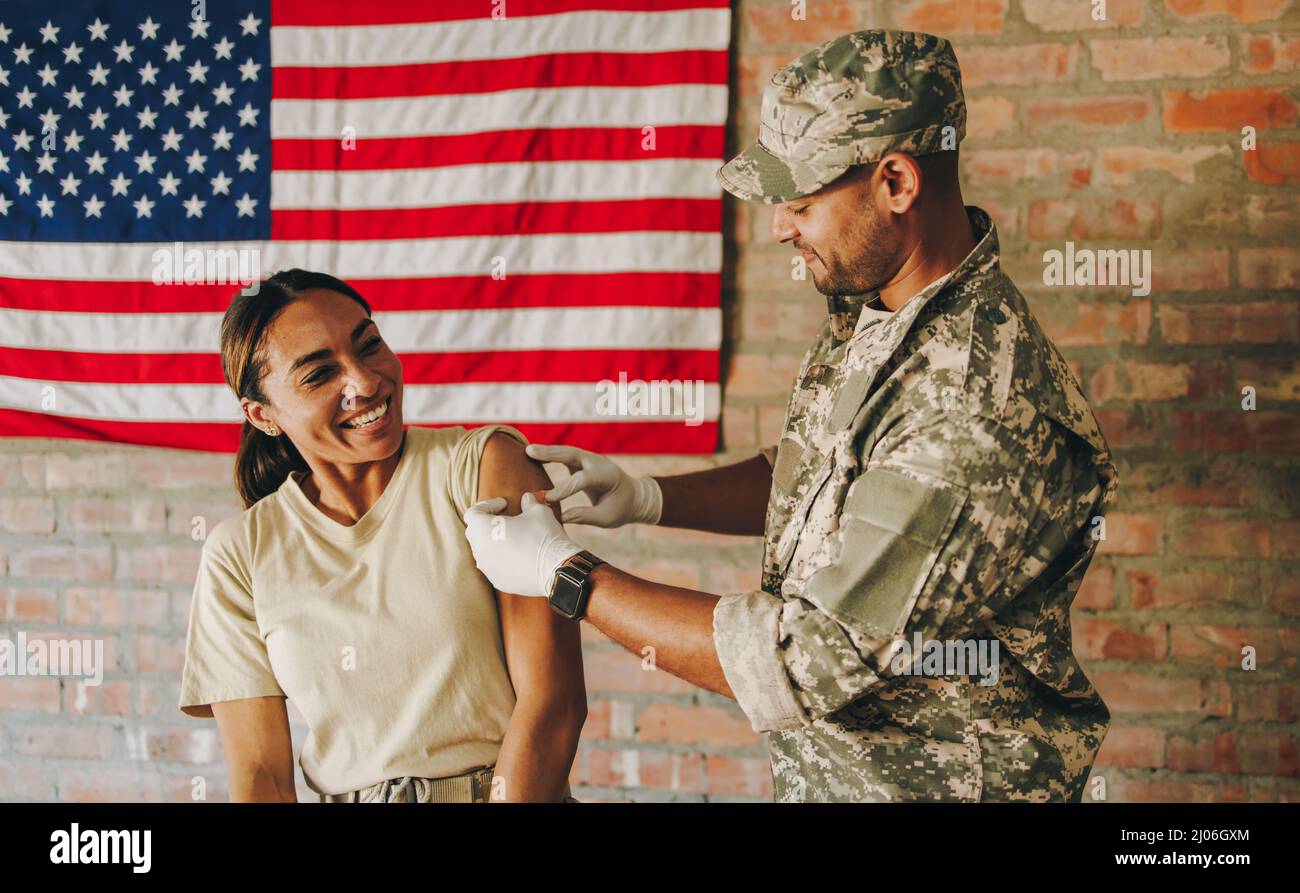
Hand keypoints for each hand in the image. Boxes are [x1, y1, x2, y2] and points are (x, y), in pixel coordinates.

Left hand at [463, 492, 581, 596]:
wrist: (556, 569)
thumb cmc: (543, 536)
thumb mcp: (538, 512)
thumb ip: (528, 503)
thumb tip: (527, 499)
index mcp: (482, 529)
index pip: (473, 513)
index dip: (488, 505)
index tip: (505, 504)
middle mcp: (479, 550)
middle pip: (474, 533)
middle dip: (487, 524)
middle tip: (506, 519)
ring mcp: (488, 569)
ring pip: (483, 552)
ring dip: (493, 542)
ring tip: (512, 538)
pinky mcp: (498, 581)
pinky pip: (494, 567)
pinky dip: (502, 559)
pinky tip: (519, 556)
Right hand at [525, 443, 662, 527]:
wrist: (634, 496)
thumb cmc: (621, 508)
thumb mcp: (607, 518)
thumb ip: (584, 516)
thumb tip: (559, 518)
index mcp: (607, 476)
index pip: (583, 480)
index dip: (565, 488)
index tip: (548, 497)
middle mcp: (598, 463)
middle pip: (573, 454)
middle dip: (552, 453)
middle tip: (530, 451)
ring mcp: (590, 459)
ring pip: (567, 452)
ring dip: (548, 451)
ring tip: (527, 450)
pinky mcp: (582, 462)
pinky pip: (565, 456)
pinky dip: (550, 455)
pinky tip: (533, 456)